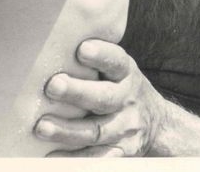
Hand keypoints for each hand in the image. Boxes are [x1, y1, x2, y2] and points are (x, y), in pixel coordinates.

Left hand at [34, 40, 163, 156]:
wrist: (157, 123)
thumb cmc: (121, 86)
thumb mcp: (118, 68)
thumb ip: (96, 59)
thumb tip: (53, 39)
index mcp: (126, 73)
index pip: (115, 61)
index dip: (101, 55)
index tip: (82, 49)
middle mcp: (127, 100)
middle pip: (104, 97)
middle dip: (78, 92)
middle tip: (53, 86)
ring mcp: (125, 128)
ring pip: (96, 131)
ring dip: (68, 131)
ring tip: (42, 127)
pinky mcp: (122, 151)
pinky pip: (98, 159)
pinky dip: (76, 160)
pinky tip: (52, 158)